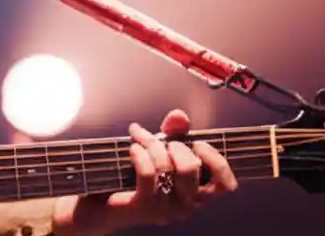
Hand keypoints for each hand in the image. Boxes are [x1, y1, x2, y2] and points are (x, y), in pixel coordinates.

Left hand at [54, 109, 238, 235]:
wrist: (98, 204)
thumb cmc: (132, 177)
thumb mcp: (158, 152)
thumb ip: (173, 134)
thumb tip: (179, 116)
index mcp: (195, 194)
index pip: (225, 185)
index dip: (217, 160)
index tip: (198, 143)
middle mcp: (185, 206)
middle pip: (192, 169)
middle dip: (175, 145)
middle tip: (162, 140)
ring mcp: (166, 209)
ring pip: (168, 168)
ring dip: (152, 144)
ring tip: (139, 137)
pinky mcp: (144, 207)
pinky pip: (149, 173)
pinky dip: (141, 154)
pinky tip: (132, 147)